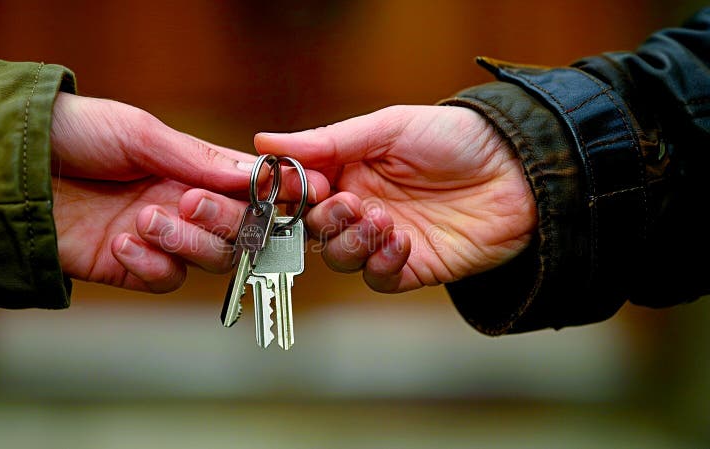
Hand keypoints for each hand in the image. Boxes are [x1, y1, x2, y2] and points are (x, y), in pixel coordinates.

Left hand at [49, 93, 328, 292]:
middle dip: (221, 221)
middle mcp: (185, 206)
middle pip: (238, 233)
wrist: (11, 165)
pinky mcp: (130, 267)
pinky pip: (165, 281)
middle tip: (188, 202)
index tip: (302, 196)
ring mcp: (160, 239)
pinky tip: (120, 243)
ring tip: (144, 218)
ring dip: (184, 243)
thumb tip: (256, 175)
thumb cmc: (76, 133)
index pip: (250, 189)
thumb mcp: (139, 132)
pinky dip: (150, 266)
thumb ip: (197, 158)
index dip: (277, 195)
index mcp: (192, 168)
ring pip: (210, 261)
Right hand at [250, 105, 535, 292]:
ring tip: (383, 219)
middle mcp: (362, 206)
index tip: (304, 185)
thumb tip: (264, 144)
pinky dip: (382, 263)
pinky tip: (402, 241)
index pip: (302, 190)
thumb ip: (329, 140)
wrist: (521, 169)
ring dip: (352, 242)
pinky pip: (380, 277)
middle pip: (314, 229)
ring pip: (340, 257)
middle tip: (351, 203)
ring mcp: (386, 239)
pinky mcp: (414, 267)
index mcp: (349, 170)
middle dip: (326, 220)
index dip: (294, 193)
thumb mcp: (390, 127)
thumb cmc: (456, 138)